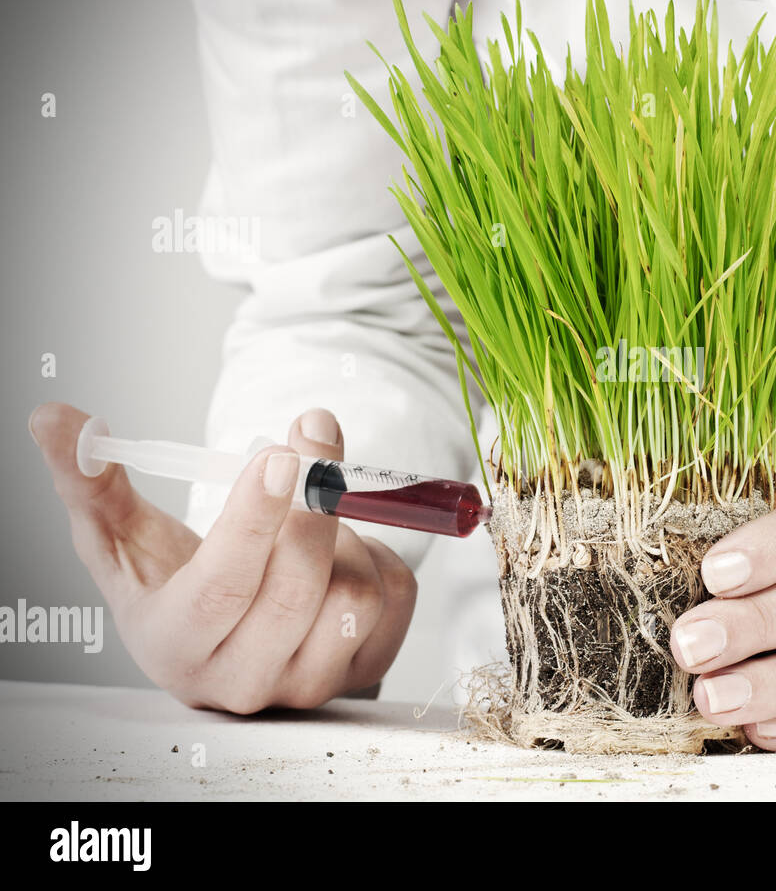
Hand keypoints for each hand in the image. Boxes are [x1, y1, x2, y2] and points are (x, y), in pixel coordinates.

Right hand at [29, 403, 416, 713]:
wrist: (228, 640)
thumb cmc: (172, 583)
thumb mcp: (121, 539)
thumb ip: (89, 481)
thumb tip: (55, 418)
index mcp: (177, 646)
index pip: (222, 587)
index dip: (254, 519)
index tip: (282, 454)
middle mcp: (245, 678)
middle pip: (297, 589)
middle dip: (316, 502)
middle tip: (315, 430)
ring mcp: (310, 681)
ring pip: (355, 592)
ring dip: (345, 532)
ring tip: (312, 517)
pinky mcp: (366, 668)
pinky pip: (397, 595)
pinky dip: (380, 552)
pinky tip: (342, 548)